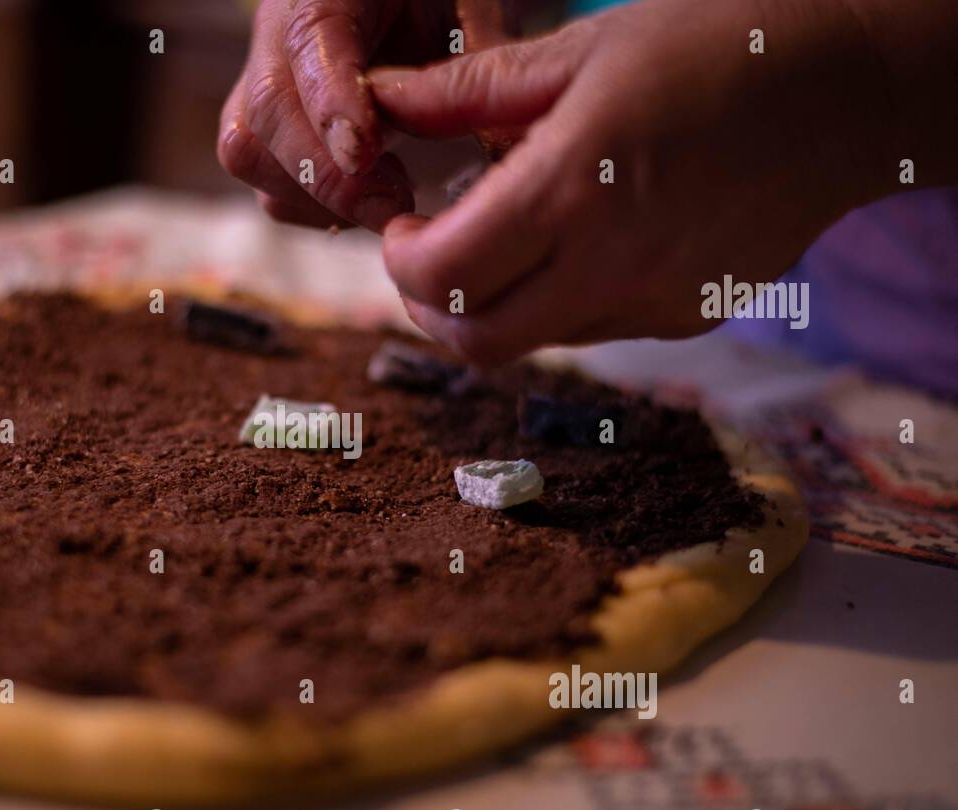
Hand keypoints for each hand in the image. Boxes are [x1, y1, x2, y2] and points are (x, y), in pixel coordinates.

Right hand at [217, 1, 460, 231]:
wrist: (414, 14)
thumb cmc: (442, 9)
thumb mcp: (467, 18)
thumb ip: (475, 66)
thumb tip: (491, 133)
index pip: (308, 40)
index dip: (330, 103)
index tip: (364, 152)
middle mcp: (278, 36)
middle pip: (266, 110)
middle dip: (326, 172)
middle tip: (396, 203)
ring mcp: (263, 90)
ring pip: (251, 155)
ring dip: (319, 196)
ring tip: (390, 200)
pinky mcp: (267, 140)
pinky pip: (270, 188)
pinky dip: (318, 209)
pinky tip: (372, 203)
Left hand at [371, 0, 904, 364]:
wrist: (845, 92)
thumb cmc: (716, 47)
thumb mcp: (585, 49)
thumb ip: (470, 91)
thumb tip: (385, 99)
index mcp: (576, 189)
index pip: (445, 275)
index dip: (400, 260)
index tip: (404, 225)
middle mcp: (612, 265)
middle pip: (476, 342)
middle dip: (429, 307)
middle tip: (430, 253)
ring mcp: (652, 303)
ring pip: (531, 340)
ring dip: (492, 305)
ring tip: (509, 234)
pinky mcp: (683, 319)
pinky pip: (589, 329)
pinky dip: (555, 300)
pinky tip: (577, 240)